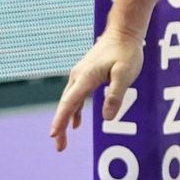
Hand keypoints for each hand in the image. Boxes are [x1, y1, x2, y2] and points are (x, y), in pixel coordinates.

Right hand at [51, 31, 144, 151]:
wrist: (123, 32)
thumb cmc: (126, 52)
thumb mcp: (125, 74)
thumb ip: (116, 95)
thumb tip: (107, 118)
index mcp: (86, 77)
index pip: (69, 103)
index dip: (60, 120)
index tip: (53, 135)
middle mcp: (78, 76)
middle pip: (66, 105)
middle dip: (60, 127)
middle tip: (59, 148)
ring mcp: (80, 75)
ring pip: (69, 102)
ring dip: (65, 121)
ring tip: (62, 139)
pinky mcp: (86, 75)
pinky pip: (76, 96)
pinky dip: (74, 110)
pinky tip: (76, 123)